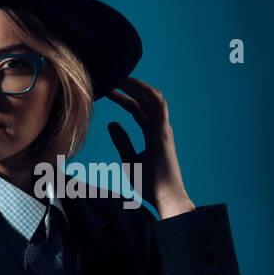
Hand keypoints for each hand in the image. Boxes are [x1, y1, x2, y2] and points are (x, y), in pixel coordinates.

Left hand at [105, 77, 195, 218]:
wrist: (165, 197)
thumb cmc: (150, 184)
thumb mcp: (129, 159)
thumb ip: (122, 141)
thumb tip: (112, 124)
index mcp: (153, 134)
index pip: (138, 109)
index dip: (124, 99)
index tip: (109, 91)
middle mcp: (159, 128)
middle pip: (145, 100)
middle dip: (129, 87)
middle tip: (112, 77)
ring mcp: (162, 129)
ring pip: (153, 98)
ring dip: (137, 85)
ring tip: (120, 77)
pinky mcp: (163, 133)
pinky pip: (158, 105)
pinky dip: (146, 92)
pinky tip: (132, 84)